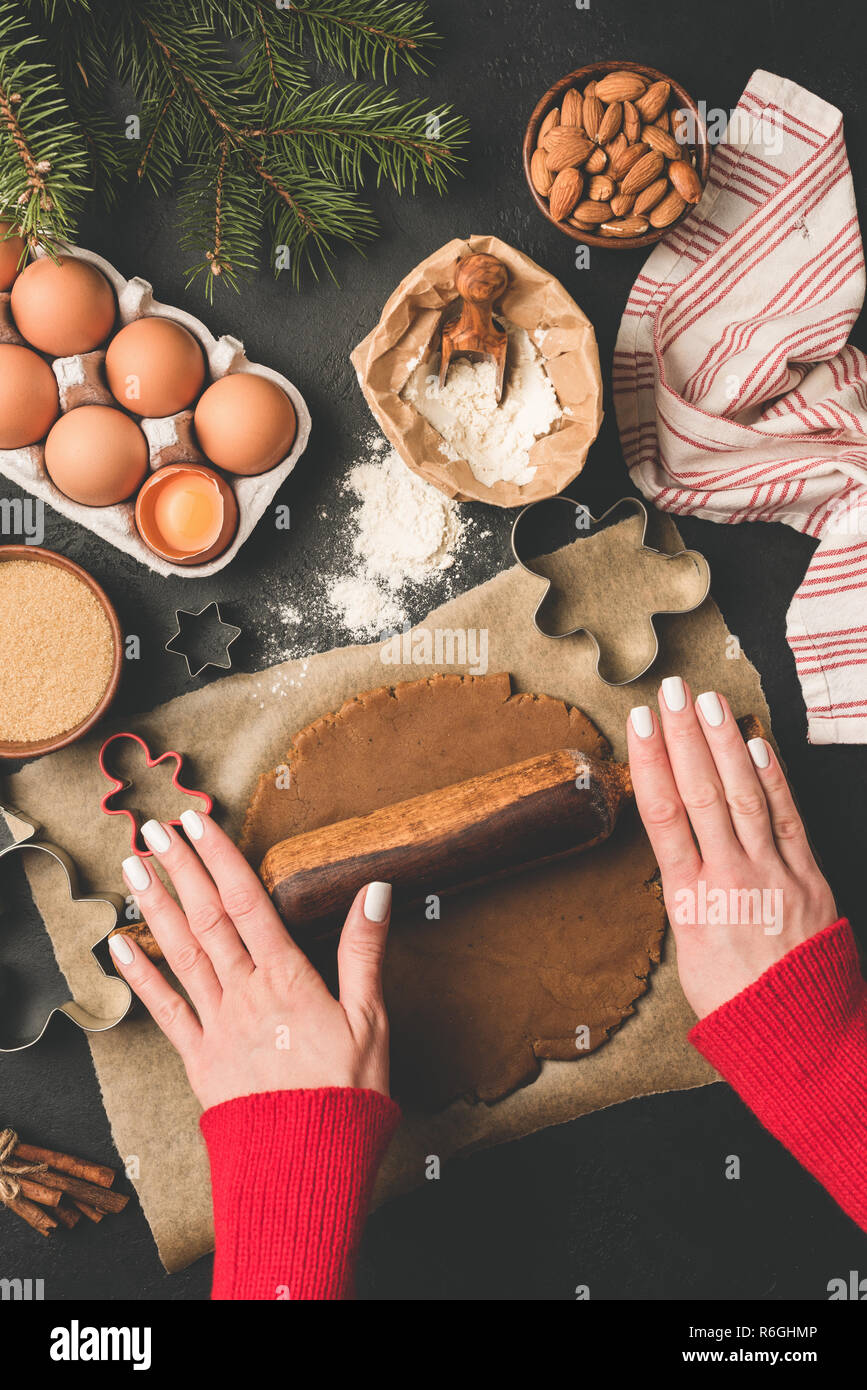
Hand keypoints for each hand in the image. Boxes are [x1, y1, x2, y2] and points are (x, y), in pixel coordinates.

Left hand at [110, 811, 391, 1110]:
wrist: (308, 1163)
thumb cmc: (347, 1094)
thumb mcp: (371, 1019)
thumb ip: (365, 950)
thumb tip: (375, 891)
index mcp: (287, 979)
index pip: (247, 902)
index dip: (220, 858)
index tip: (198, 824)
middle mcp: (245, 994)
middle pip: (206, 918)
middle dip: (180, 868)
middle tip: (154, 828)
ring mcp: (217, 1025)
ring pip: (180, 954)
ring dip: (155, 907)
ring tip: (133, 867)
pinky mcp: (200, 1059)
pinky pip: (165, 1011)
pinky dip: (141, 977)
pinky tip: (120, 948)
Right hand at [627, 677, 836, 1019]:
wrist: (797, 1036)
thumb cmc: (734, 1003)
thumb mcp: (689, 955)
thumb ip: (688, 899)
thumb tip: (679, 859)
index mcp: (690, 901)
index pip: (663, 816)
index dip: (650, 763)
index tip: (639, 724)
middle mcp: (730, 879)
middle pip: (701, 794)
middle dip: (684, 738)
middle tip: (671, 692)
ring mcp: (773, 874)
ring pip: (744, 796)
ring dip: (724, 744)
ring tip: (708, 703)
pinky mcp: (809, 878)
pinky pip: (788, 819)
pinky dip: (772, 779)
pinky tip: (756, 744)